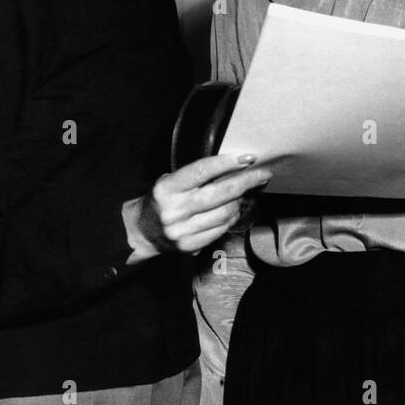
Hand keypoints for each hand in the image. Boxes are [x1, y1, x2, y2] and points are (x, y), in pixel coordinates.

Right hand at [123, 153, 272, 262]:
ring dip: (240, 201)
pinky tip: (233, 209)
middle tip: (263, 173)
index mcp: (167, 189)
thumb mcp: (170, 181)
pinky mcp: (190, 246)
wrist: (140, 232)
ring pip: (226, 213)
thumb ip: (197, 176)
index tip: (247, 158)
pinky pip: (222, 229)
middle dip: (247, 182)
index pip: (201, 172)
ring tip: (244, 193)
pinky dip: (232, 218)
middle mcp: (174, 210)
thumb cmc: (162, 200)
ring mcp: (182, 231)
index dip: (226, 163)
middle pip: (220, 194)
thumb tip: (235, 167)